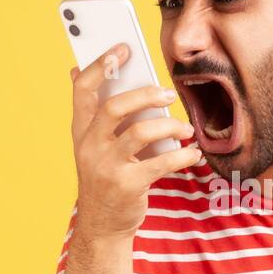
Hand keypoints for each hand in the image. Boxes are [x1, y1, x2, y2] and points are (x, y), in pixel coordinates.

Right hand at [69, 42, 199, 240]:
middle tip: (168, 94)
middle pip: (114, 106)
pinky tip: (192, 153)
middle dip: (145, 94)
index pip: (83, 89)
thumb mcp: (94, 146)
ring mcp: (106, 167)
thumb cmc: (106, 178)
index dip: (101, 65)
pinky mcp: (128, 185)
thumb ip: (97, 115)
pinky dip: (182, 155)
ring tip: (185, 129)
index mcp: (80, 131)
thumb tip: (82, 71)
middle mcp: (89, 146)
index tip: (122, 47)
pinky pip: (161, 162)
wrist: (102, 226)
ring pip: (141, 132)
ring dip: (170, 126)